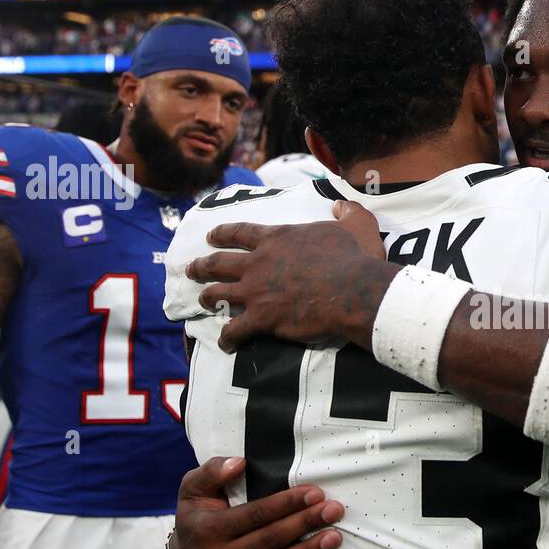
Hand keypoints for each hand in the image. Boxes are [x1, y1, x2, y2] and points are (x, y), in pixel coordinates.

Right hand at [172, 456, 344, 548]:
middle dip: (305, 523)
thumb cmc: (196, 519)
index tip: (315, 493)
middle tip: (334, 511)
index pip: (255, 514)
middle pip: (269, 540)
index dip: (286, 503)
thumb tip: (239, 463)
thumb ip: (212, 472)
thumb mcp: (193, 490)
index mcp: (208, 529)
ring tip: (333, 538)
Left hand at [186, 201, 394, 352]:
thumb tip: (340, 205)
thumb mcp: (357, 224)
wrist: (354, 291)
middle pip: (220, 262)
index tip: (211, 236)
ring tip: (201, 299)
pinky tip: (225, 342)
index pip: (240, 232)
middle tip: (192, 268)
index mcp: (277, 238)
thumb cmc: (355, 258)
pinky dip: (228, 337)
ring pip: (219, 293)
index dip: (222, 233)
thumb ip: (346, 211)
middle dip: (202, 265)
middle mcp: (259, 263)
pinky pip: (236, 330)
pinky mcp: (262, 319)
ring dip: (207, 295)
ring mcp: (256, 292)